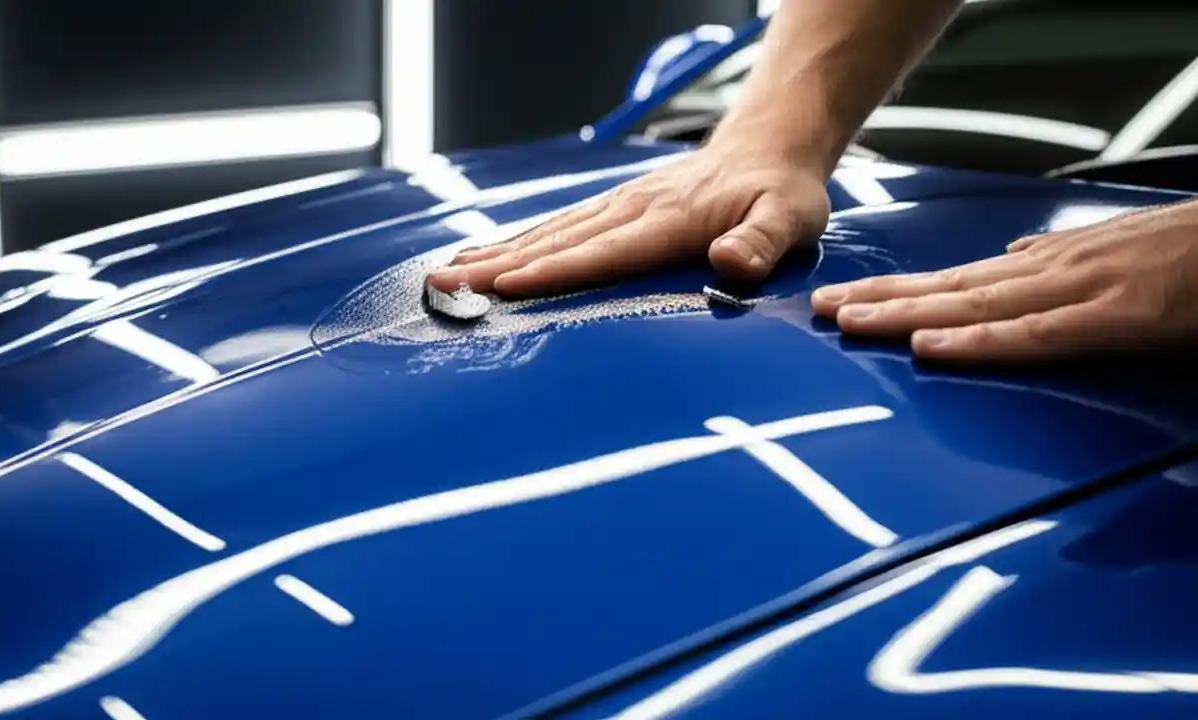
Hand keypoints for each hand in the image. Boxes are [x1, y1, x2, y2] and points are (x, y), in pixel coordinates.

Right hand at [426, 142, 829, 297]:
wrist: (770, 146)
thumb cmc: (781, 193)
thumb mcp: (791, 218)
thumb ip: (760, 243)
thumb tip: (729, 261)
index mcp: (668, 219)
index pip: (601, 251)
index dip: (553, 270)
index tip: (505, 284)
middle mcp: (632, 208)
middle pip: (556, 241)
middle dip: (498, 264)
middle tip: (444, 284)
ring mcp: (619, 205)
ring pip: (548, 232)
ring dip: (496, 253)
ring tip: (446, 272)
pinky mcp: (615, 206)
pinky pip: (558, 226)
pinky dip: (518, 242)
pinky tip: (489, 254)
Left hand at [811, 200, 1197, 361]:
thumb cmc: (1191, 257)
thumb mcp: (1111, 257)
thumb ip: (1054, 266)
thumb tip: (1006, 262)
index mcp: (1049, 264)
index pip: (954, 280)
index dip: (896, 291)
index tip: (844, 300)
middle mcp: (1052, 272)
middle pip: (947, 290)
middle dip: (879, 300)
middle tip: (815, 310)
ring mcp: (1082, 291)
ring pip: (975, 307)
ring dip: (906, 316)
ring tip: (848, 323)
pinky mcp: (1119, 318)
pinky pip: (1037, 335)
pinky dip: (979, 342)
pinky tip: (932, 348)